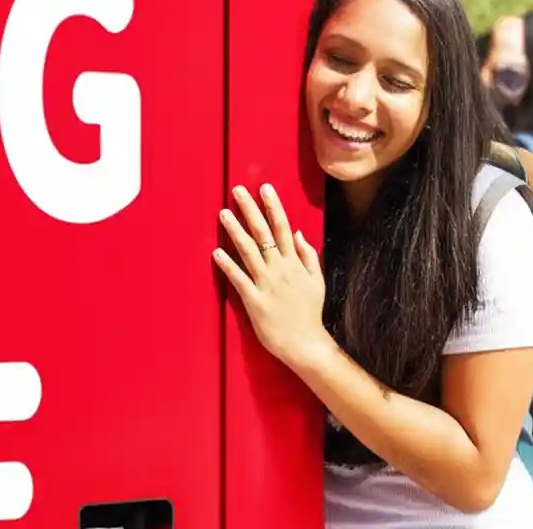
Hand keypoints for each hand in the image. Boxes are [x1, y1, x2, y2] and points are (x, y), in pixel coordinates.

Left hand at [213, 183, 331, 369]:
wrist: (305, 344)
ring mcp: (266, 284)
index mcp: (294, 263)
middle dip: (250, 210)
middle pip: (263, 233)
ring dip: (235, 231)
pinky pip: (238, 279)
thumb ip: (307, 256)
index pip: (283, 228)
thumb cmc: (310, 313)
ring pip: (249, 252)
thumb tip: (299, 234)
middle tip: (237, 191)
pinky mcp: (254, 301)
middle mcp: (280, 269)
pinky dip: (227, 265)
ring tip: (223, 213)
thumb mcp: (316, 281)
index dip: (273, 206)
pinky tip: (216, 252)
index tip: (264, 188)